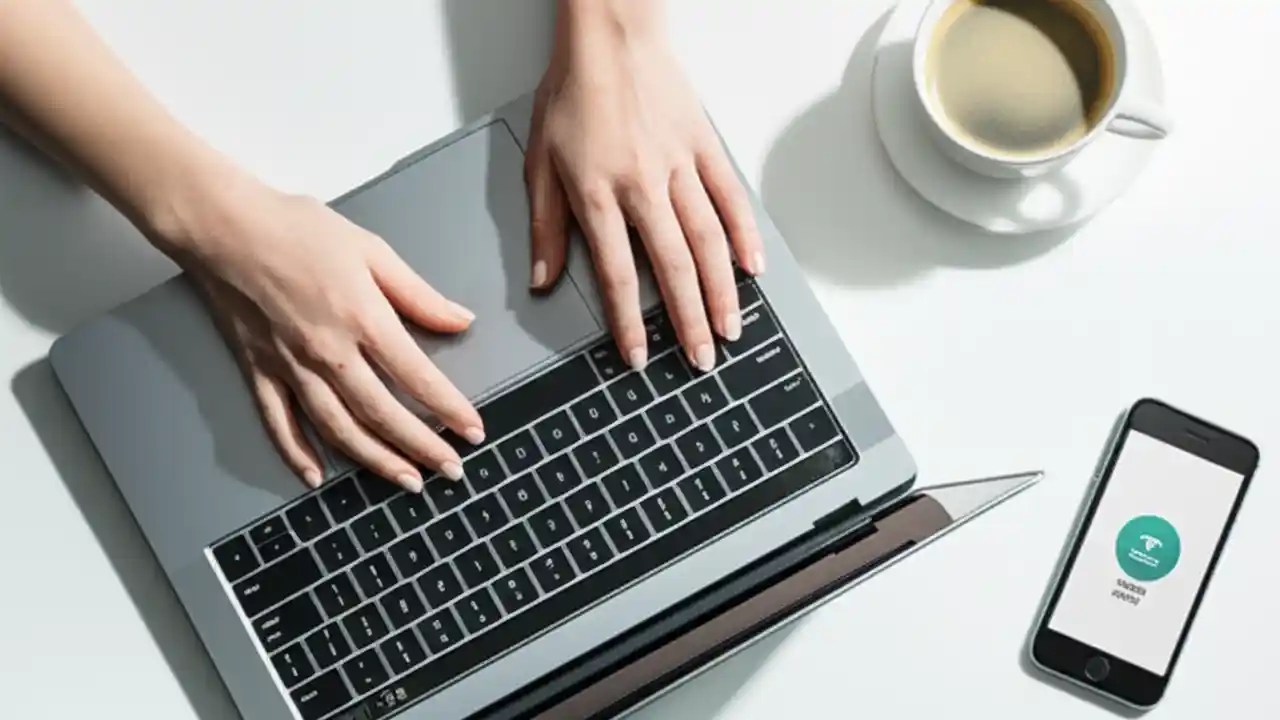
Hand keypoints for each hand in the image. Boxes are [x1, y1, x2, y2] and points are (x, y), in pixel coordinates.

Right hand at [167, 177, 484, 491]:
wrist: (222, 225)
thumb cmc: (297, 228)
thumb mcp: (372, 250)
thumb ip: (419, 294)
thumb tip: (462, 320)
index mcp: (362, 319)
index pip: (417, 377)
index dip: (450, 408)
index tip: (474, 431)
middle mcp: (328, 353)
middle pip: (382, 414)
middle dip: (422, 447)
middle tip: (451, 470)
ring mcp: (290, 367)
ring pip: (338, 428)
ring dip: (375, 460)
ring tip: (406, 481)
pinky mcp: (258, 370)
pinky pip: (279, 422)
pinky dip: (297, 454)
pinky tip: (317, 477)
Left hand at [525, 1, 763, 371]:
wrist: (609, 36)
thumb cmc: (572, 94)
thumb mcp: (539, 162)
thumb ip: (544, 226)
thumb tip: (541, 279)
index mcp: (598, 193)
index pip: (616, 273)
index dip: (628, 323)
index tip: (637, 359)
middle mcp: (643, 185)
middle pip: (672, 266)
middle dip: (687, 321)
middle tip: (700, 361)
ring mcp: (679, 166)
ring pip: (707, 239)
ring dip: (721, 291)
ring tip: (731, 330)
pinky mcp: (703, 146)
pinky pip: (730, 197)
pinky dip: (744, 234)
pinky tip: (754, 268)